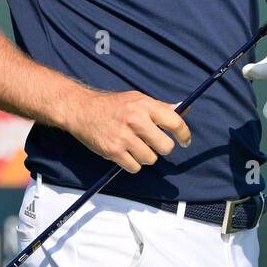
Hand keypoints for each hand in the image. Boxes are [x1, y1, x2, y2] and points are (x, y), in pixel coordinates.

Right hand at [64, 90, 191, 172]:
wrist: (82, 110)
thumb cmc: (113, 105)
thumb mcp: (137, 99)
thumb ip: (161, 107)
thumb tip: (184, 108)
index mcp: (145, 105)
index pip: (175, 122)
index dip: (184, 134)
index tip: (184, 141)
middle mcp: (136, 120)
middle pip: (165, 147)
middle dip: (162, 148)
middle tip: (153, 143)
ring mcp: (124, 137)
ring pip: (150, 159)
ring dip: (145, 156)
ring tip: (134, 145)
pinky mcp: (113, 151)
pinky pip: (135, 167)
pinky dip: (132, 163)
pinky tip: (124, 152)